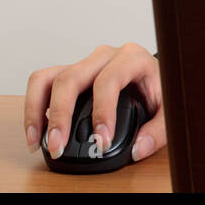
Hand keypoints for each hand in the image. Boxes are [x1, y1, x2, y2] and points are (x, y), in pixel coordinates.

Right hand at [24, 42, 165, 162]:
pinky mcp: (70, 73)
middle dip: (61, 115)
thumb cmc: (160, 89)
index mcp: (132, 58)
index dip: (102, 111)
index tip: (101, 141)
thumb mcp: (169, 109)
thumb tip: (139, 148)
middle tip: (59, 146)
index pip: (109, 80)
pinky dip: (34, 107)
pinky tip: (36, 131)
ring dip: (38, 111)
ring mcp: (85, 63)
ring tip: (39, 142)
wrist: (156, 77)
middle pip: (71, 78)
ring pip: (49, 78)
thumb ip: (159, 130)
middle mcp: (105, 56)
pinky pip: (43, 83)